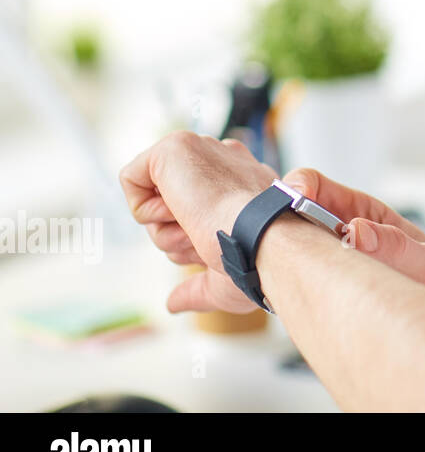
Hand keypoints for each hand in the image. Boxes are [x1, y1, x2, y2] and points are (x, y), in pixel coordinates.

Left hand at [119, 131, 277, 312]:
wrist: (265, 240)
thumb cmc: (257, 262)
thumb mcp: (223, 281)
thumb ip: (196, 289)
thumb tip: (173, 304)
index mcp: (239, 182)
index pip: (195, 206)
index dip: (194, 237)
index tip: (217, 245)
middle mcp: (220, 160)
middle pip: (170, 205)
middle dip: (177, 234)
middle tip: (206, 238)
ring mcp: (198, 150)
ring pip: (151, 198)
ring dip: (166, 228)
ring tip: (198, 227)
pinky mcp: (173, 147)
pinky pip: (132, 180)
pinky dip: (146, 209)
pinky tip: (180, 212)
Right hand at [283, 167, 424, 302]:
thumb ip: (395, 245)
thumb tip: (356, 231)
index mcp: (361, 212)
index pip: (318, 187)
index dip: (301, 184)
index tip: (297, 195)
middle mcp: (337, 235)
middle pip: (291, 219)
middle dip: (280, 225)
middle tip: (285, 242)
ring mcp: (326, 264)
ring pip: (291, 254)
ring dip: (287, 259)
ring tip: (299, 271)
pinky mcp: (320, 294)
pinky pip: (298, 285)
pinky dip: (294, 287)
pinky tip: (303, 296)